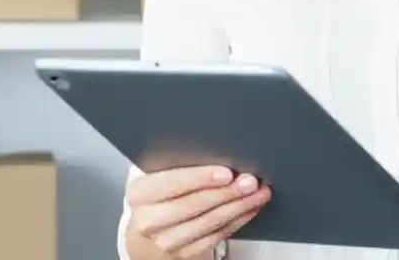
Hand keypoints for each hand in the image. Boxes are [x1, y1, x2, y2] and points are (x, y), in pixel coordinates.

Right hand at [126, 164, 271, 259]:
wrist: (151, 226)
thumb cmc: (161, 192)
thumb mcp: (161, 173)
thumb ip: (180, 162)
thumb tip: (218, 150)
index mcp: (140, 193)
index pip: (170, 183)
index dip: (200, 178)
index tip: (226, 173)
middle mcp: (149, 220)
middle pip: (193, 205)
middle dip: (227, 192)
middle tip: (250, 181)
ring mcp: (167, 240)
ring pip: (209, 223)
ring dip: (239, 207)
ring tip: (258, 193)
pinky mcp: (185, 253)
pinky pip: (217, 236)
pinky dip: (238, 220)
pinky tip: (250, 207)